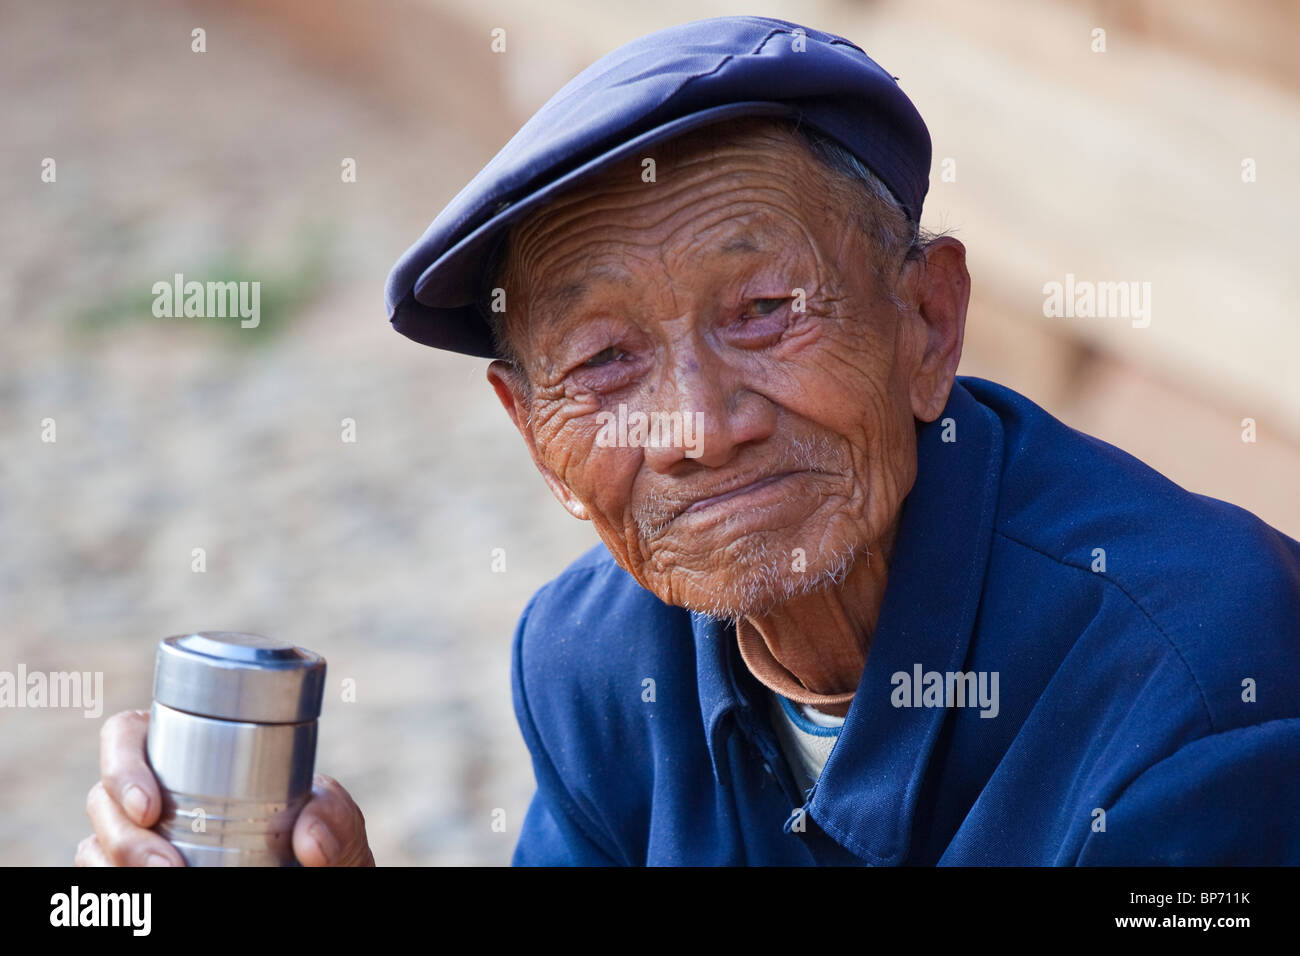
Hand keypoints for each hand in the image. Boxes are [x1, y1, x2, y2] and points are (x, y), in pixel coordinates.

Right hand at [77, 708, 374, 865]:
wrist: (319, 883)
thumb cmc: (324, 857)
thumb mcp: (339, 835)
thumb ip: (338, 823)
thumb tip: (310, 833)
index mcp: (193, 756)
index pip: (127, 735)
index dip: (122, 764)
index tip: (151, 807)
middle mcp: (155, 795)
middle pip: (100, 800)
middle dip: (122, 838)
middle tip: (168, 869)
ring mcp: (138, 841)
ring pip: (92, 847)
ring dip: (114, 867)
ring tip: (163, 889)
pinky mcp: (133, 878)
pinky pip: (99, 883)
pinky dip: (108, 889)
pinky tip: (138, 904)